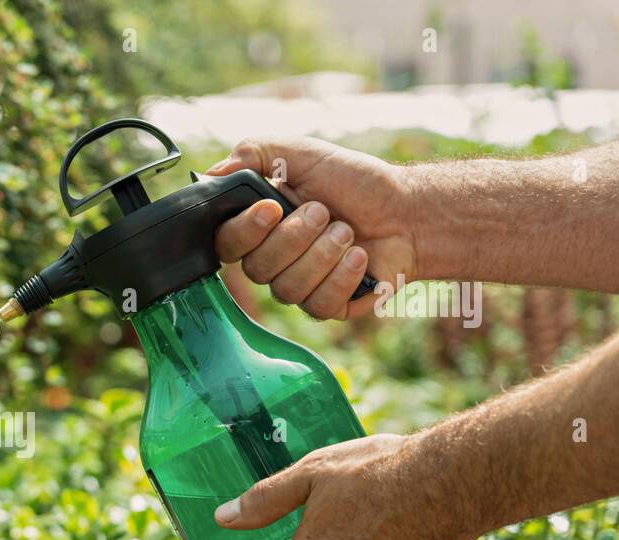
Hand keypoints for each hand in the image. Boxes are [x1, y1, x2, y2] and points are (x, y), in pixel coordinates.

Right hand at [208, 138, 418, 320]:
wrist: (406, 210)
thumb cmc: (354, 182)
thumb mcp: (302, 154)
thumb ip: (255, 154)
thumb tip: (212, 174)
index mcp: (259, 227)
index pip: (226, 243)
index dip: (246, 230)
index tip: (273, 207)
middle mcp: (271, 261)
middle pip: (256, 269)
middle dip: (296, 237)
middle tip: (324, 211)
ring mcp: (297, 287)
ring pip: (287, 289)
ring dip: (323, 254)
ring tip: (348, 231)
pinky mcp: (325, 306)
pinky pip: (317, 304)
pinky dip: (342, 276)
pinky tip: (360, 257)